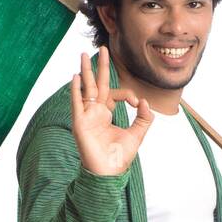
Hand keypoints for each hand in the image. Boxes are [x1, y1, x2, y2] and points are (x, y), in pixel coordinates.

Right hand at [70, 46, 153, 175]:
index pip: (114, 94)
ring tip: (83, 55)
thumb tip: (144, 101)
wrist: (109, 172)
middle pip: (98, 84)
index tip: (135, 102)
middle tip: (103, 48)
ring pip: (86, 89)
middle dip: (100, 66)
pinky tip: (77, 77)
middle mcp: (95, 112)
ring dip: (86, 71)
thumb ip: (143, 118)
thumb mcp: (137, 134)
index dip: (127, 94)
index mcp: (106, 114)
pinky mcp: (80, 123)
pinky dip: (76, 91)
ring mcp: (86, 116)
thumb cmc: (119, 157)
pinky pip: (77, 103)